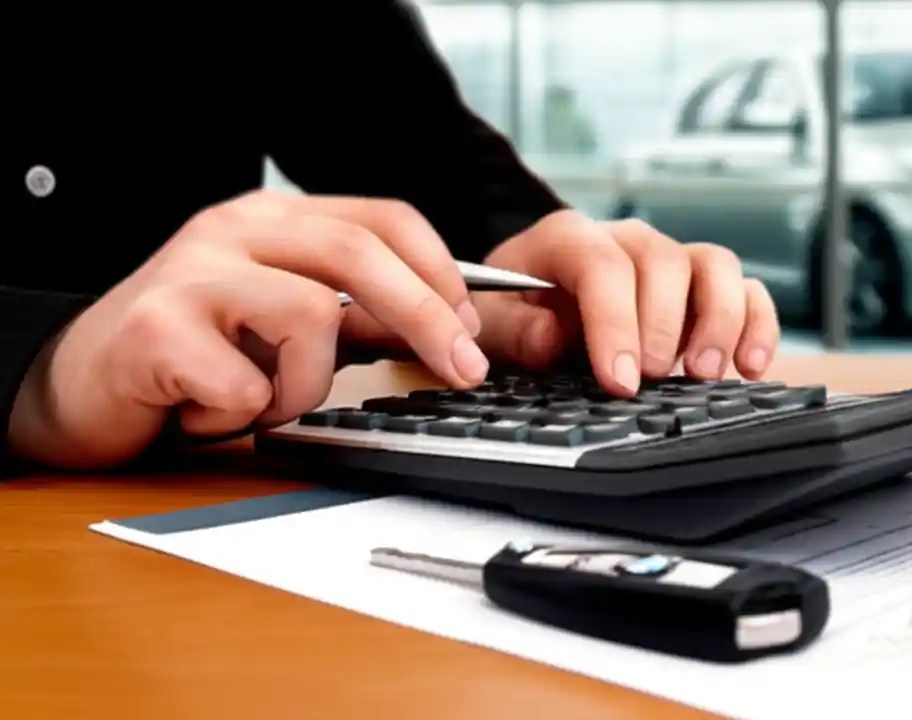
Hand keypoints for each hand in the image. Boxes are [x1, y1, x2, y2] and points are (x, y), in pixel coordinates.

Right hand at [8, 190, 488, 468]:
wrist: (79, 386)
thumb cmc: (197, 355)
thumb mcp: (288, 325)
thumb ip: (359, 316)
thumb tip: (452, 329)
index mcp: (277, 221)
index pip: (383, 218)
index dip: (441, 272)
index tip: (472, 330)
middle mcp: (236, 229)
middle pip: (358, 252)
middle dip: (425, 315)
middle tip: (464, 370)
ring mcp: (193, 271)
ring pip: (311, 316)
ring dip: (307, 383)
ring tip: (262, 400)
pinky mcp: (158, 326)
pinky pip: (247, 384)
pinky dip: (244, 415)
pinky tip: (206, 411)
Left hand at [472, 209, 779, 395]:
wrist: (533, 308)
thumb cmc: (514, 315)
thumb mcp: (491, 324)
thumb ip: (514, 329)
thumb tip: (553, 336)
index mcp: (569, 239)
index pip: (601, 265)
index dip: (614, 322)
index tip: (618, 379)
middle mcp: (628, 241)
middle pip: (664, 261)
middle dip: (663, 326)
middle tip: (652, 380)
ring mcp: (672, 261)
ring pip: (715, 266)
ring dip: (720, 320)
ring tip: (705, 374)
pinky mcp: (704, 288)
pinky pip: (747, 290)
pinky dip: (758, 324)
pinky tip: (752, 366)